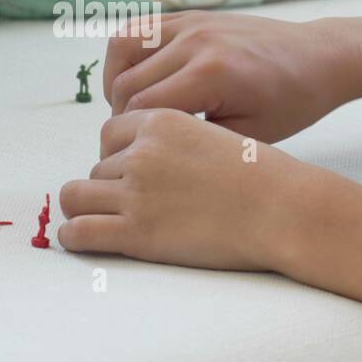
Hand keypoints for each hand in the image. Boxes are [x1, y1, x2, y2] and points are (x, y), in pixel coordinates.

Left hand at [57, 108, 322, 270]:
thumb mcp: (221, 135)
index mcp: (163, 121)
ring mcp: (136, 192)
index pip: (110, 132)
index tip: (131, 172)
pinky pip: (77, 231)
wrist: (286, 211)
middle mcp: (143, 152)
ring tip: (105, 221)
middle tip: (137, 205)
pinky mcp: (136, 232)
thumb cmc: (267, 179)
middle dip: (112, 185)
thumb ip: (182, 140)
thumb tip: (157, 160)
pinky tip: (87, 240)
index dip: (118, 154)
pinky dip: (75, 237)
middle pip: (97, 166)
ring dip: (89, 208)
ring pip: (77, 195)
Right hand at [103, 10, 361, 143]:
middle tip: (134, 140)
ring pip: (122, 48)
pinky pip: (139, 28)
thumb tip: (149, 144)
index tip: (136, 157)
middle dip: (123, 116)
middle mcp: (195, 42)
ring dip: (117, 81)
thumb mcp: (250, 136)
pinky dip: (128, 55)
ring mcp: (192, 23)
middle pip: (127, 83)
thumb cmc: (294, 102)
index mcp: (211, 75)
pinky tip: (140, 80)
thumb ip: (197, 139)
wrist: (320, 58)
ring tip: (132, 108)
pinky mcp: (192, 15)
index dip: (131, 138)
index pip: (142, 109)